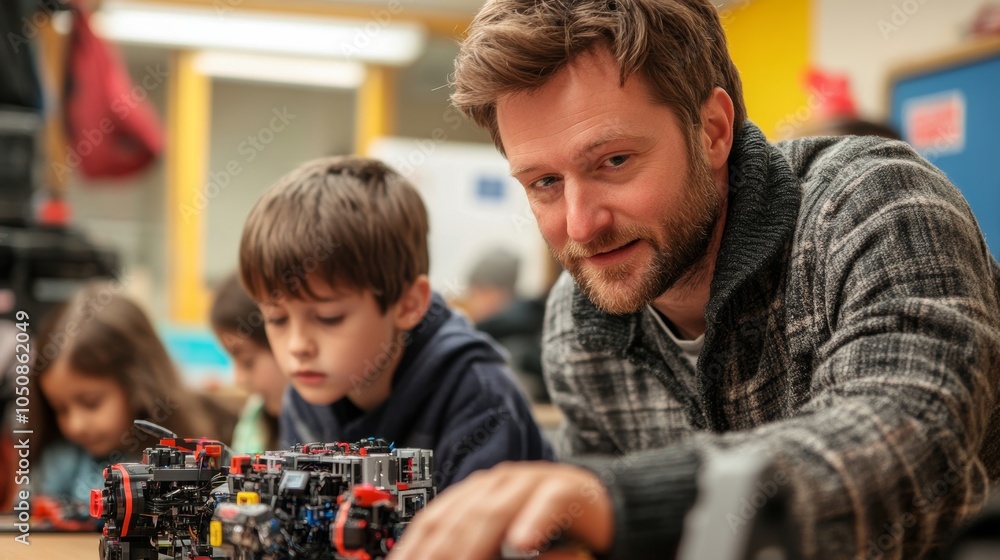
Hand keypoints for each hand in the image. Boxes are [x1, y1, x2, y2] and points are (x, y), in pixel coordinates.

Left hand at [389, 461, 613, 559]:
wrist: (603, 508)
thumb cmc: (549, 533)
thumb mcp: (502, 544)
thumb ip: (474, 548)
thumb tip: (432, 559)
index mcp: (477, 493)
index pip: (436, 518)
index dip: (415, 546)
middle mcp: (499, 482)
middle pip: (460, 517)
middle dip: (442, 551)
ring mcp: (532, 481)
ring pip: (497, 509)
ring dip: (476, 543)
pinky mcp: (567, 488)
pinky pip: (547, 504)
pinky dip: (532, 523)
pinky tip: (520, 545)